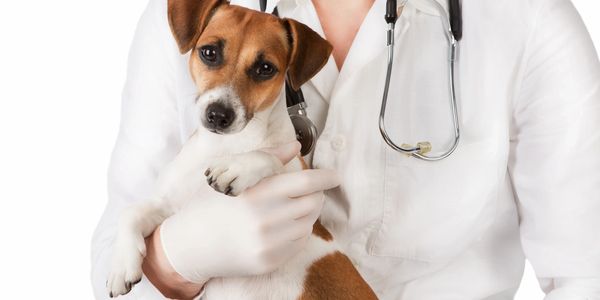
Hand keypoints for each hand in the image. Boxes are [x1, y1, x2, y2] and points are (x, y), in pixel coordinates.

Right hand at [159, 143, 339, 283]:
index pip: (307, 182)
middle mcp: (267, 219)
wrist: (191, 244)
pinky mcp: (270, 261)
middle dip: (315, 194)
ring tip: (284, 209)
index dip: (326, 177)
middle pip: (314, 203)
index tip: (334, 176)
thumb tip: (295, 146)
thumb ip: (267, 159)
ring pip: (308, 223)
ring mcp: (269, 243)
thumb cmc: (211, 204)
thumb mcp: (232, 174)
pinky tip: (277, 227)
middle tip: (304, 192)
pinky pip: (299, 243)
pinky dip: (296, 232)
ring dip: (304, 213)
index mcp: (258, 192)